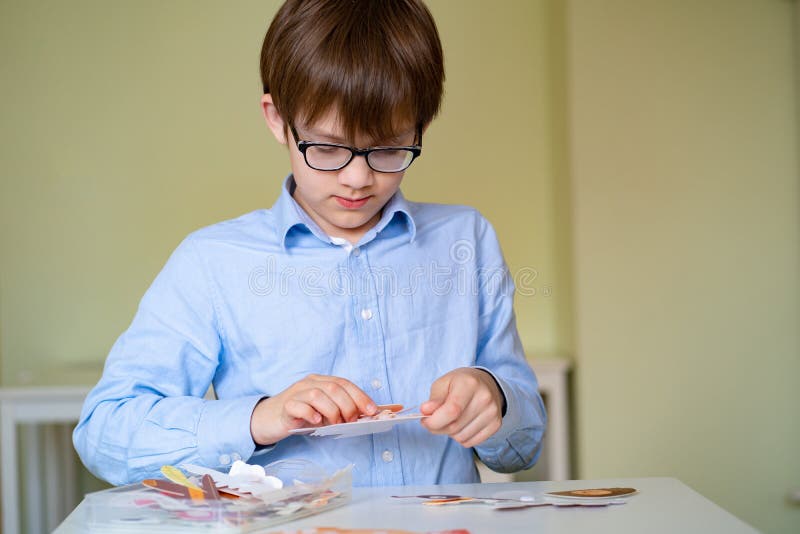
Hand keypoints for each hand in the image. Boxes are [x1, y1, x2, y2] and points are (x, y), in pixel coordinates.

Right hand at [250, 374, 376, 445]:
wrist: (269, 420)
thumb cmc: (301, 416)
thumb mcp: (323, 411)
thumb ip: (339, 410)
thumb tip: (363, 416)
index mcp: (321, 381)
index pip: (344, 383)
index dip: (360, 396)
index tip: (372, 410)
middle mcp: (309, 383)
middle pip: (333, 387)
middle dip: (348, 405)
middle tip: (352, 420)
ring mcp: (296, 393)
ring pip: (318, 394)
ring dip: (332, 410)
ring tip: (335, 423)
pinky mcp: (285, 406)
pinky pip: (299, 406)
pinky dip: (311, 413)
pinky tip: (317, 421)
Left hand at [420, 368, 504, 447]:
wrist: (485, 384)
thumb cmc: (460, 383)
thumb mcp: (443, 383)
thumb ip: (434, 398)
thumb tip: (425, 411)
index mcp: (469, 384)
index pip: (452, 411)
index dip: (434, 421)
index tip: (425, 421)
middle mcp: (484, 398)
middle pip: (454, 426)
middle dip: (438, 428)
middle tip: (434, 420)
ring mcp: (492, 412)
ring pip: (461, 437)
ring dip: (450, 433)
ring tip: (451, 420)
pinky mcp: (496, 424)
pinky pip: (471, 442)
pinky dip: (461, 438)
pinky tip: (462, 424)